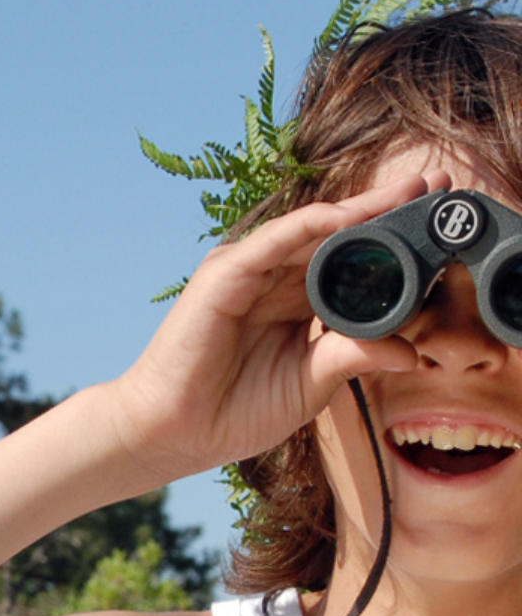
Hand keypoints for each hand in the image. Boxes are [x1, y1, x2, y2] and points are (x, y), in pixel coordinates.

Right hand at [110, 169, 449, 480]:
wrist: (175, 432)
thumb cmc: (234, 411)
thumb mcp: (311, 383)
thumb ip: (354, 357)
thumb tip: (412, 353)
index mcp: (294, 301)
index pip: (351, 260)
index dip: (394, 240)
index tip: (440, 225)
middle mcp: (273, 277)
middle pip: (339, 234)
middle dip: (389, 209)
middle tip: (439, 183)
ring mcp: (248, 271)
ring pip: (314, 229)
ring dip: (362, 208)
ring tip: (409, 190)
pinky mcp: (224, 274)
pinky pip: (275, 241)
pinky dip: (313, 226)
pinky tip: (351, 216)